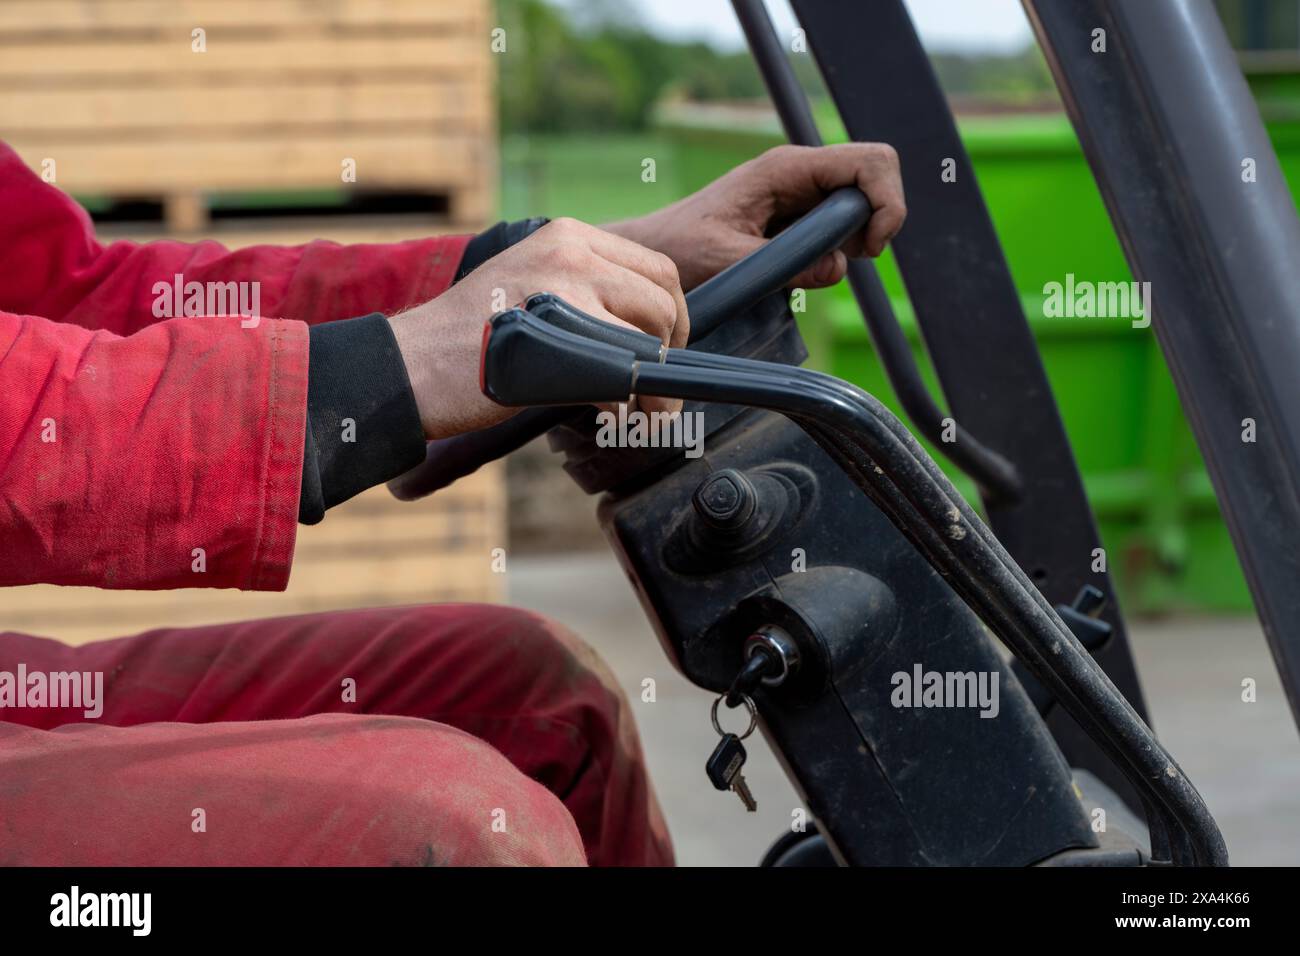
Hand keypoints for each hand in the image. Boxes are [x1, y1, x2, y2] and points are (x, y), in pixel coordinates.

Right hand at [387, 218, 688, 439]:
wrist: (411, 365)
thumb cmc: (467, 340)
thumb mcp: (530, 285)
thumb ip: (584, 293)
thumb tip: (642, 334)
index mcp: (567, 237)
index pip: (654, 267)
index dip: (670, 315)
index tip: (662, 348)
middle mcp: (571, 253)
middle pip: (663, 299)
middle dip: (670, 350)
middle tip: (658, 390)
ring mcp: (566, 293)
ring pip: (649, 338)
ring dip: (654, 385)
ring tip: (641, 413)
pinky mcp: (560, 340)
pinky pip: (621, 375)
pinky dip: (625, 406)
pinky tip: (611, 420)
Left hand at [604, 143, 906, 290]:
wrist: (655, 250)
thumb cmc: (680, 247)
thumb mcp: (727, 260)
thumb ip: (783, 264)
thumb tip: (838, 270)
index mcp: (786, 168)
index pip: (869, 161)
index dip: (887, 201)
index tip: (869, 248)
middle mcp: (800, 173)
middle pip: (875, 177)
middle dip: (880, 219)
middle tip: (856, 258)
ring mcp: (803, 193)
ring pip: (863, 202)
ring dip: (860, 237)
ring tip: (824, 265)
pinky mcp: (799, 217)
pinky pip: (842, 224)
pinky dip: (843, 248)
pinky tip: (813, 266)